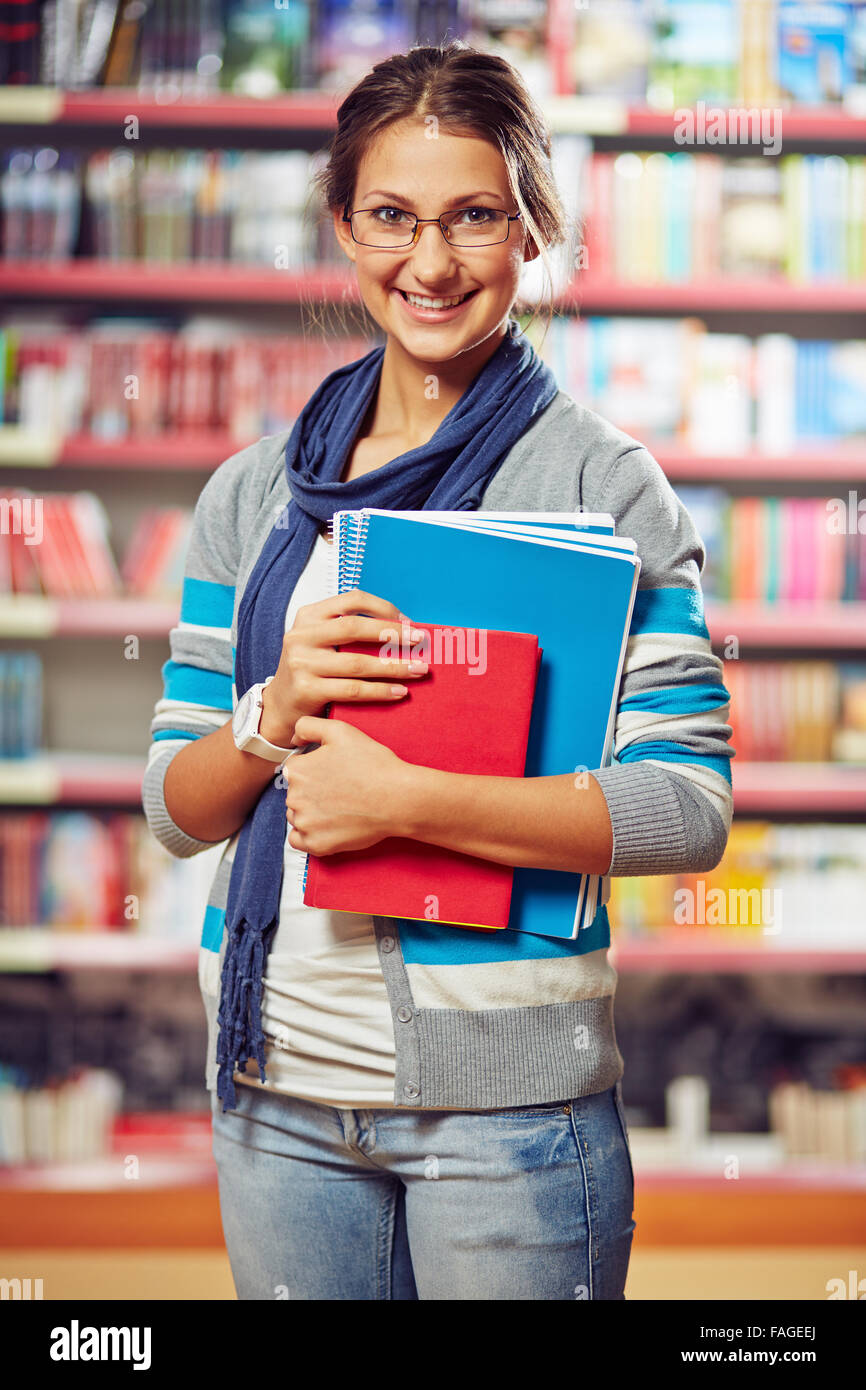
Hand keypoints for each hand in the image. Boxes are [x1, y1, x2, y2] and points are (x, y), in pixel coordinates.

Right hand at [258, 589, 428, 747]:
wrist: (280, 706)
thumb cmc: (310, 669)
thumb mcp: (320, 640)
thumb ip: (348, 630)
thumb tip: (402, 627)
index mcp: (309, 616)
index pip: (352, 600)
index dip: (384, 608)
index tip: (409, 622)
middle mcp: (301, 636)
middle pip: (355, 628)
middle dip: (393, 634)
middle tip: (421, 641)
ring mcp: (302, 663)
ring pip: (358, 663)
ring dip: (394, 666)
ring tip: (419, 669)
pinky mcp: (307, 690)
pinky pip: (353, 690)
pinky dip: (380, 691)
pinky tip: (400, 691)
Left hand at [282, 714, 408, 855]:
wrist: (398, 799)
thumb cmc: (373, 764)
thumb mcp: (340, 731)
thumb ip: (308, 726)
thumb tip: (293, 737)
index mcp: (297, 770)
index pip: (295, 769)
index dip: (316, 768)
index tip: (334, 772)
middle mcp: (294, 798)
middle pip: (296, 793)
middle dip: (313, 791)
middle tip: (341, 789)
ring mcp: (305, 823)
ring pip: (298, 816)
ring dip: (311, 812)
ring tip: (339, 807)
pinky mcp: (316, 844)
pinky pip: (300, 840)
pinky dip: (311, 834)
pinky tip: (328, 825)